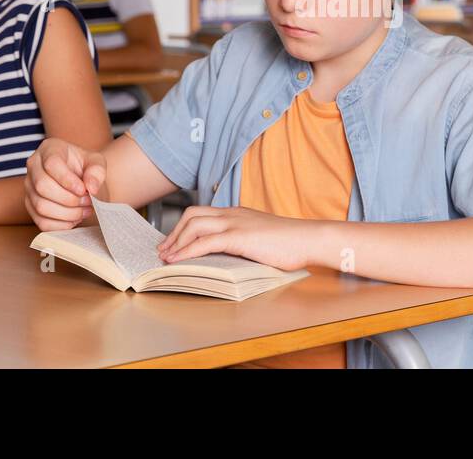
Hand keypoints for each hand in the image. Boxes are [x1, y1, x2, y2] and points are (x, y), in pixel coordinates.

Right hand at [23, 138, 102, 230]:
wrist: (81, 179)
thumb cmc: (86, 167)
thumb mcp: (97, 163)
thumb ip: (97, 171)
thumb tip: (91, 188)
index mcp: (49, 149)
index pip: (51, 164)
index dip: (68, 180)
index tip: (84, 190)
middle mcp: (34, 166)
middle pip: (42, 186)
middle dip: (69, 199)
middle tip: (87, 201)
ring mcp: (29, 187)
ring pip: (40, 206)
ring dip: (67, 213)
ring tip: (84, 210)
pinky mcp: (30, 206)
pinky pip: (41, 221)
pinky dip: (61, 225)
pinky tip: (75, 219)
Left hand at [157, 206, 319, 270]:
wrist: (308, 239)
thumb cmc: (290, 243)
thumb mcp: (261, 238)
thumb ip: (243, 241)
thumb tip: (227, 256)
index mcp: (238, 213)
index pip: (202, 213)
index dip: (183, 227)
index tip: (173, 243)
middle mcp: (233, 214)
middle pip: (192, 215)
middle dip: (174, 232)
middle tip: (164, 250)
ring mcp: (235, 223)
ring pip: (193, 225)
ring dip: (176, 241)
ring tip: (166, 257)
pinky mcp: (238, 237)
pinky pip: (204, 242)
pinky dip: (186, 251)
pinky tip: (178, 260)